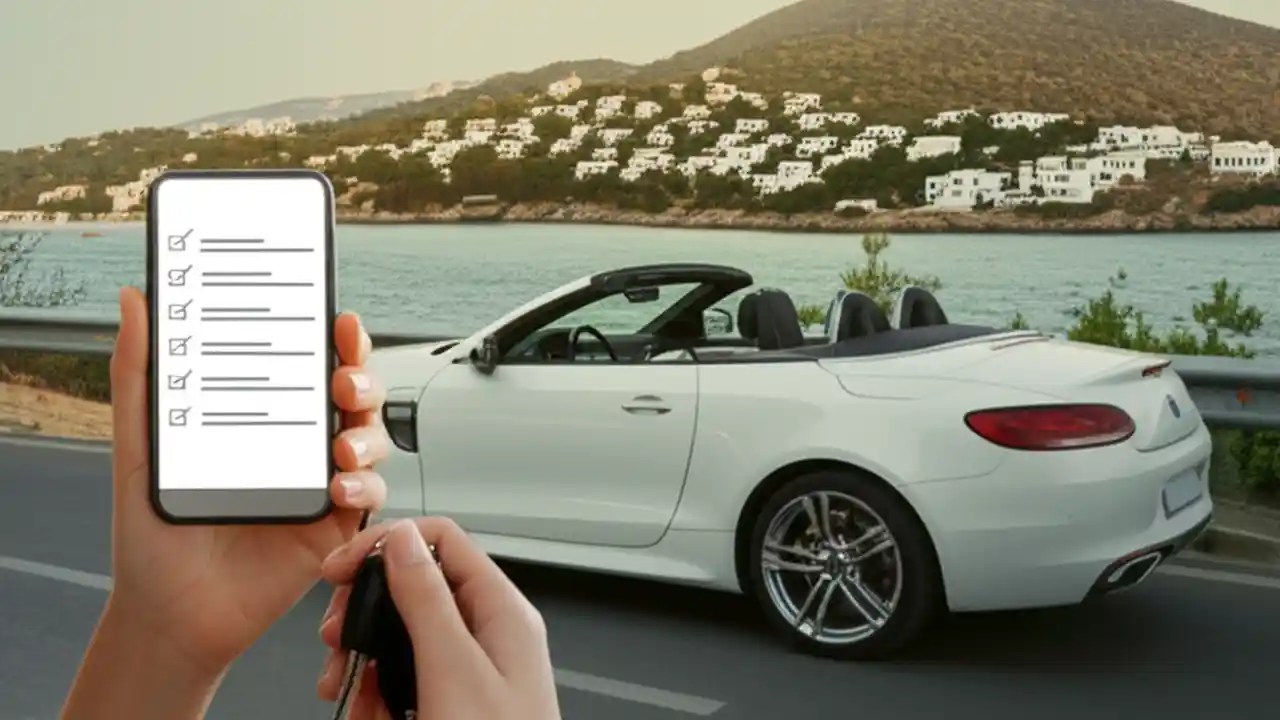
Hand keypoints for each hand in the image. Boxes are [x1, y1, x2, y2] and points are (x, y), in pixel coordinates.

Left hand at [105, 286, 390, 674]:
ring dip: (368, 433)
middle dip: (363, 378)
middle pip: (353, 397)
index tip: (338, 322)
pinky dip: (365, 486)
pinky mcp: (334, 528)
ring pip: (371, 440)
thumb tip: (132, 303)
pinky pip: (371, 498)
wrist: (168, 614)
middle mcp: (297, 448)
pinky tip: (338, 486)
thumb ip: (139, 375)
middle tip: (344, 379)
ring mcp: (319, 486)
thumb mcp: (139, 448)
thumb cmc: (152, 536)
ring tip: (340, 445)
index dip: (333, 341)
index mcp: (261, 422)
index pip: (307, 367)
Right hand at [317, 518, 561, 719]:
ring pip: (403, 640)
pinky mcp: (453, 704)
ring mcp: (472, 670)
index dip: (387, 544)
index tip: (338, 569)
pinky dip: (377, 697)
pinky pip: (405, 682)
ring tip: (345, 688)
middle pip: (415, 589)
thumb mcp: (453, 669)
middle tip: (334, 637)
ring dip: (365, 661)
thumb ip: (426, 598)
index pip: (443, 541)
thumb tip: (403, 538)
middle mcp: (489, 633)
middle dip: (366, 612)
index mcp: (501, 611)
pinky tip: (368, 715)